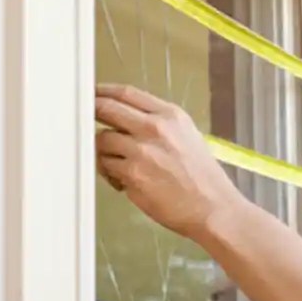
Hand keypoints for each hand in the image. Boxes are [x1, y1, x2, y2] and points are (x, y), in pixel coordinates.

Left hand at [95, 84, 244, 239]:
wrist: (215, 208)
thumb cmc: (204, 180)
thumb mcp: (189, 138)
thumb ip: (160, 125)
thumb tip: (128, 120)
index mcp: (171, 116)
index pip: (127, 93)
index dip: (103, 92)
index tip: (93, 95)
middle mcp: (155, 128)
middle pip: (105, 109)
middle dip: (92, 115)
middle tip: (86, 123)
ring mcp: (142, 150)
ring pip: (101, 140)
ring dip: (104, 153)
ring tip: (120, 167)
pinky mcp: (132, 174)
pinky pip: (106, 167)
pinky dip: (110, 174)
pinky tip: (125, 183)